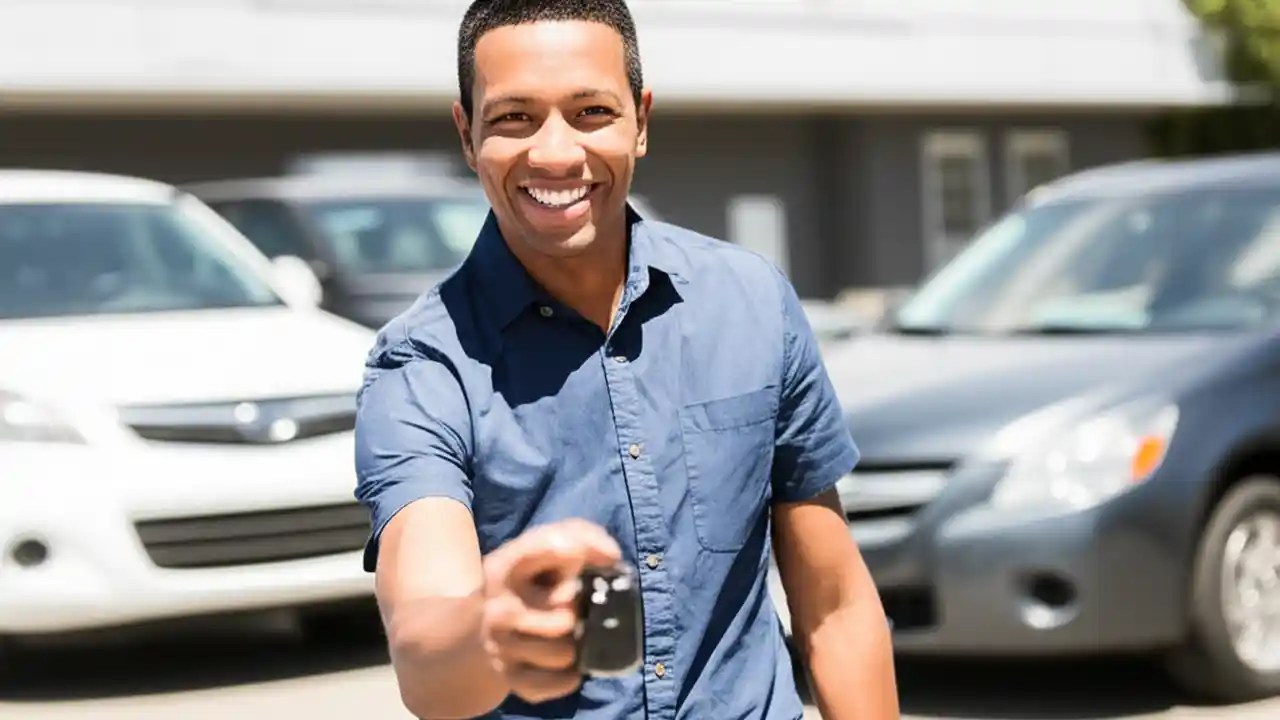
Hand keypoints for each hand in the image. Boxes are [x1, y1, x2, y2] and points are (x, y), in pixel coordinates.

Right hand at [480, 519, 622, 703]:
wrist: (485, 626)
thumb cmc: (532, 579)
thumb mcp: (547, 546)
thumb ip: (581, 536)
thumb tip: (610, 556)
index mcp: (504, 568)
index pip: (533, 554)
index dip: (562, 551)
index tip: (577, 553)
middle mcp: (499, 609)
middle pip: (563, 617)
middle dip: (578, 610)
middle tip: (575, 604)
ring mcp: (502, 648)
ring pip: (565, 653)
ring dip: (576, 644)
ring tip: (569, 632)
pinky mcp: (512, 679)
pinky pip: (561, 682)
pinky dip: (570, 674)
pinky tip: (562, 659)